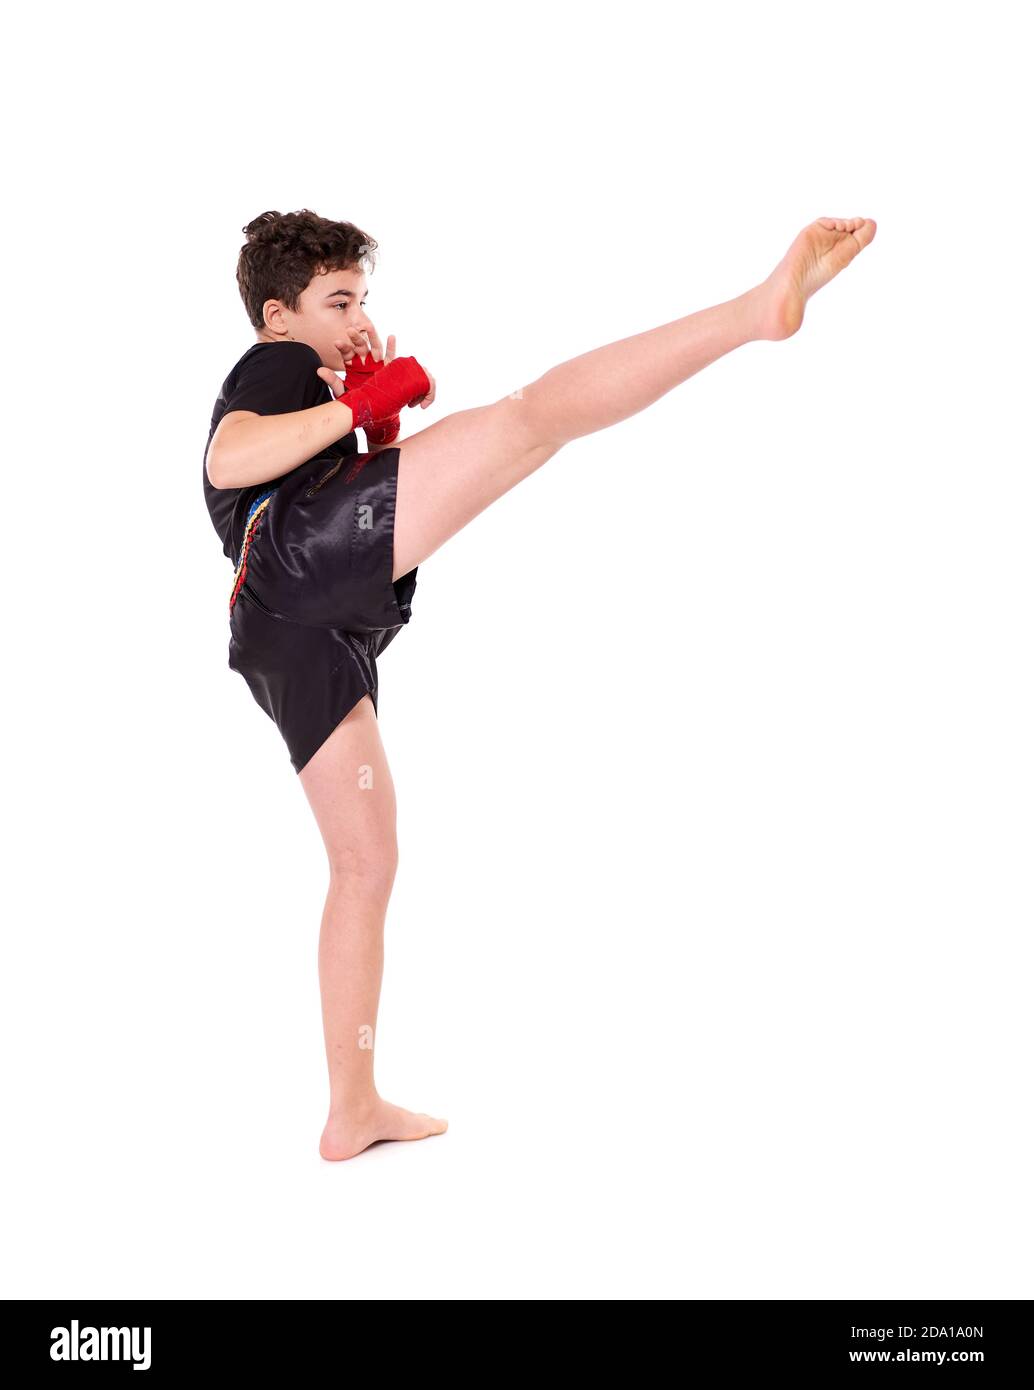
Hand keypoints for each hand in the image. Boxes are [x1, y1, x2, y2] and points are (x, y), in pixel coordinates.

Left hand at [316, 322, 436, 409]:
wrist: (372, 411)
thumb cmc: (357, 401)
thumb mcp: (343, 392)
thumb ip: (332, 381)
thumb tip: (318, 370)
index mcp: (353, 365)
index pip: (346, 353)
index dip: (342, 347)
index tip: (336, 343)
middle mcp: (365, 361)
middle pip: (360, 346)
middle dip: (355, 338)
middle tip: (349, 330)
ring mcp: (377, 363)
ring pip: (375, 347)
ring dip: (372, 337)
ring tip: (368, 327)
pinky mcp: (389, 369)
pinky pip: (391, 357)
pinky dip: (392, 347)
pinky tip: (391, 337)